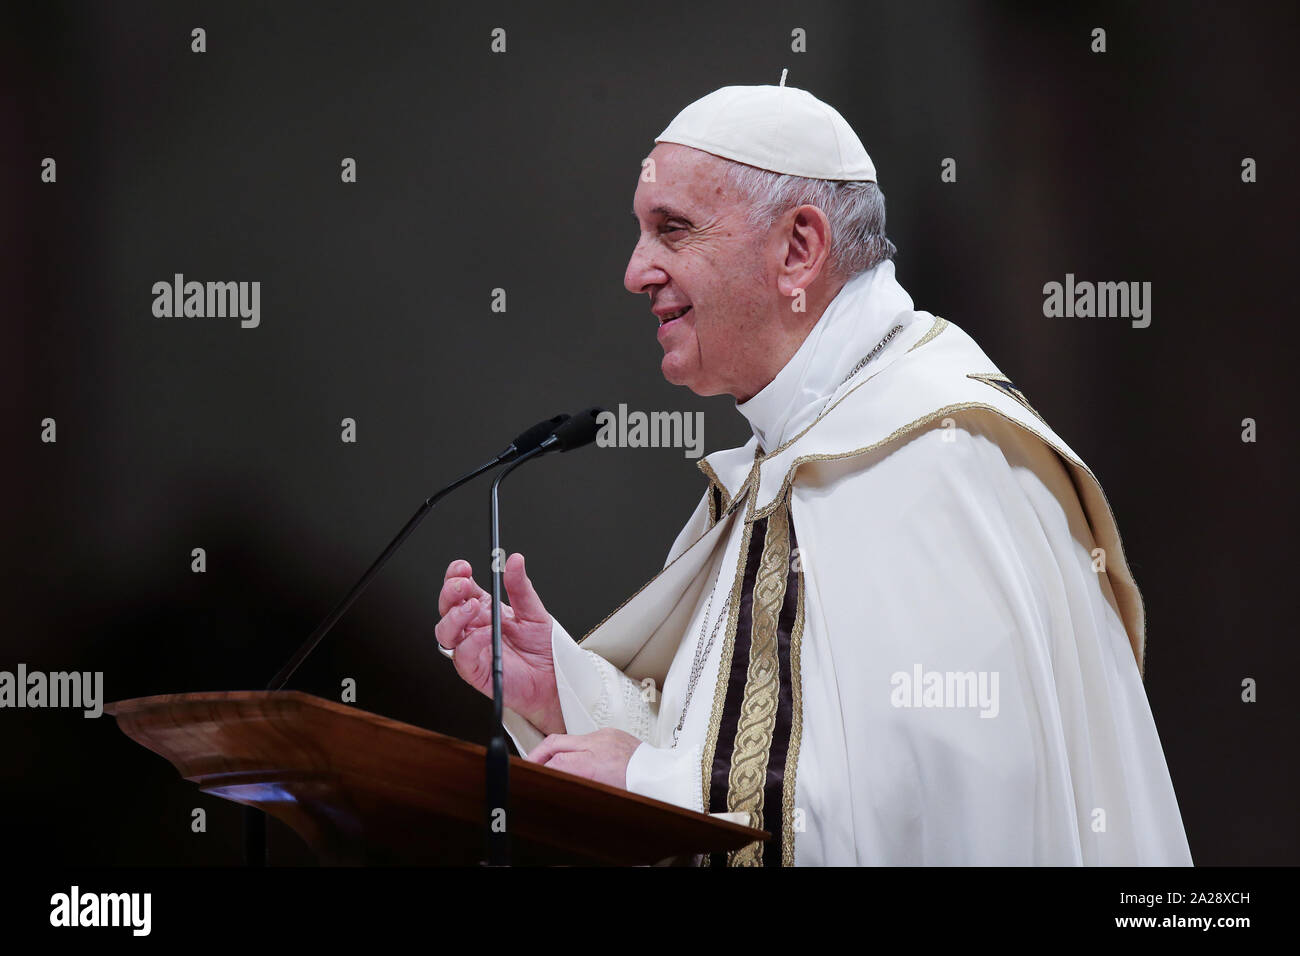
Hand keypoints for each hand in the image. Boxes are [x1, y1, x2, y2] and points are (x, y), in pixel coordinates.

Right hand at [434, 553, 564, 735]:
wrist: (553, 679)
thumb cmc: (542, 649)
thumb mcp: (535, 612)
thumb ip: (521, 587)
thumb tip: (514, 560)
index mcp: (486, 610)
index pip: (462, 589)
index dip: (456, 576)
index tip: (463, 567)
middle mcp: (474, 628)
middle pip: (447, 608)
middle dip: (449, 593)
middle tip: (462, 585)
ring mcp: (472, 649)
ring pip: (445, 632)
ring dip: (454, 617)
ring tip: (472, 607)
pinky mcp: (475, 671)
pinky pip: (462, 656)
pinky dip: (471, 643)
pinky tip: (486, 634)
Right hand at [526, 728, 641, 789]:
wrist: (663, 776)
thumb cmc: (639, 791)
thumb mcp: (604, 796)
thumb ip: (577, 786)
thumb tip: (557, 782)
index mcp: (596, 764)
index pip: (556, 761)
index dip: (539, 768)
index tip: (532, 775)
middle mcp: (599, 745)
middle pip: (555, 743)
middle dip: (537, 754)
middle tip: (529, 765)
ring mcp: (605, 735)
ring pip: (569, 739)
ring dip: (556, 750)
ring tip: (547, 763)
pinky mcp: (612, 732)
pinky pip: (586, 737)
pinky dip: (576, 748)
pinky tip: (574, 758)